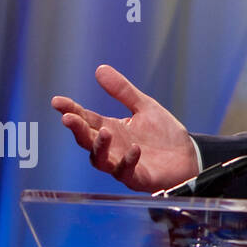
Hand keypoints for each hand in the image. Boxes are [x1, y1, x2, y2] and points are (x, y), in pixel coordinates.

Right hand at [52, 65, 197, 192]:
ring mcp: (122, 164)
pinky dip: (128, 160)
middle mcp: (112, 148)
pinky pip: (126, 172)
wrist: (189, 156)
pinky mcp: (137, 178)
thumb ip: (122, 91)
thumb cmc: (164, 134)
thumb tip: (100, 68)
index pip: (86, 119)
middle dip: (77, 129)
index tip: (57, 102)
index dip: (71, 110)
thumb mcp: (144, 106)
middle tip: (68, 118)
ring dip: (99, 146)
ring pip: (101, 160)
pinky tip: (135, 148)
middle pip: (87, 140)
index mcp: (111, 129)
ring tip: (103, 131)